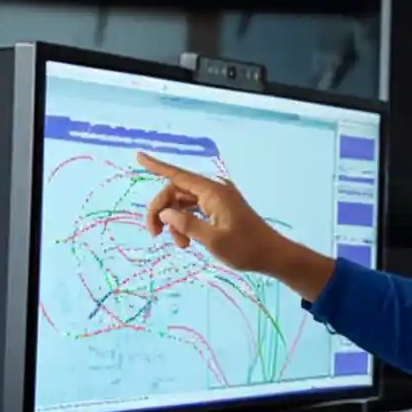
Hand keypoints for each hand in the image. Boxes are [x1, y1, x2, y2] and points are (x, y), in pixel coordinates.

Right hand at [136, 151, 288, 274]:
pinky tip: (186, 242)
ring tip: (180, 246)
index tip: (138, 156)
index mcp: (214, 192)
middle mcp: (215, 190)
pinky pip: (194, 210)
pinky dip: (186, 224)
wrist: (272, 255)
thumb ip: (186, 224)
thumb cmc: (246, 248)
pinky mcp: (220, 209)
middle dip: (161, 211)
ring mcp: (218, 199)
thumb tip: (165, 212)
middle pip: (176, 191)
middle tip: (154, 235)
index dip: (156, 166)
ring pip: (183, 203)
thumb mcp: (212, 240)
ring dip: (175, 222)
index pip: (178, 175)